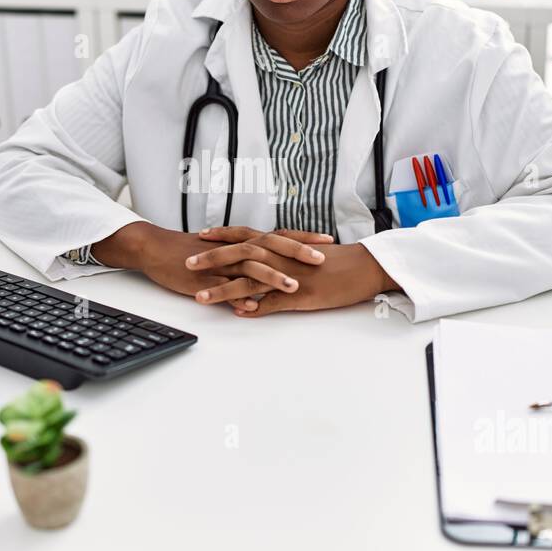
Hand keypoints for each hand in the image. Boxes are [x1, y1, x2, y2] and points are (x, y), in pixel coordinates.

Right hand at [91, 222, 330, 310]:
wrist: (158, 250)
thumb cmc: (193, 252)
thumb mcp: (227, 253)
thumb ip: (249, 261)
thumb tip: (272, 268)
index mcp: (243, 242)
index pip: (279, 236)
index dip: (304, 238)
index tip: (329, 242)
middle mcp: (235, 249)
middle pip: (271, 246)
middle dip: (297, 252)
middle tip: (321, 260)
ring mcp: (220, 264)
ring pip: (250, 267)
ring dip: (273, 276)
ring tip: (294, 286)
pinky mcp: (205, 280)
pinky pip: (223, 288)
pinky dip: (238, 297)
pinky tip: (252, 306)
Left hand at [185, 227, 399, 315]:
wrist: (364, 266)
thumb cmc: (337, 260)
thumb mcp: (305, 253)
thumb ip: (284, 256)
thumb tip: (267, 261)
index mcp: (281, 245)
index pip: (245, 236)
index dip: (221, 236)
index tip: (200, 237)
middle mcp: (280, 256)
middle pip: (239, 255)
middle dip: (211, 259)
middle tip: (187, 262)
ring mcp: (288, 276)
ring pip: (248, 281)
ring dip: (223, 290)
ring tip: (200, 298)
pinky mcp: (299, 295)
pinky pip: (272, 303)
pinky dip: (255, 308)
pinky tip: (238, 314)